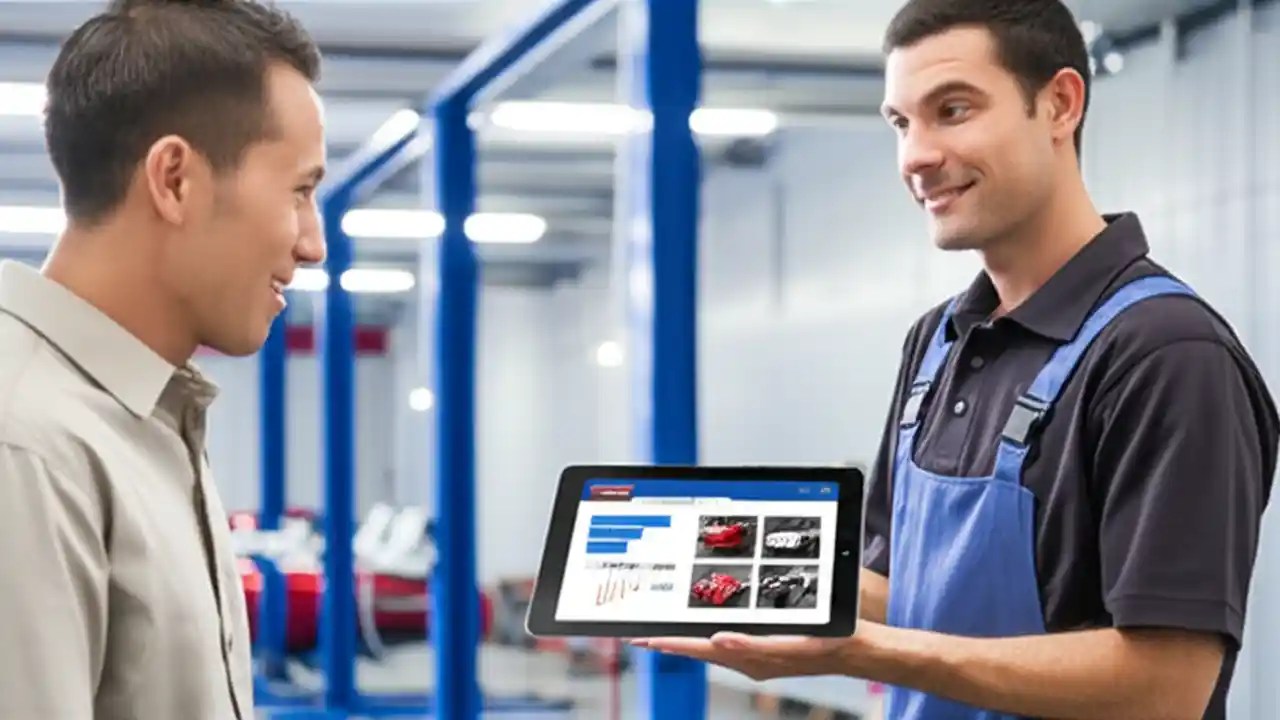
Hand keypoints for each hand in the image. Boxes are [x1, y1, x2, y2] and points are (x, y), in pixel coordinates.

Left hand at [629, 630, 862, 681]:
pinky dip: (712, 641)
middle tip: (642, 638)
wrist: (853, 649)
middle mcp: (748, 660)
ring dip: (687, 643)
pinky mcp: (767, 652)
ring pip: (712, 650)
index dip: (672, 643)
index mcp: (749, 658)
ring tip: (664, 638)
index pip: (700, 649)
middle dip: (671, 644)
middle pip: (700, 650)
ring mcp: (757, 658)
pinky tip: (709, 636)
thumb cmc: (824, 645)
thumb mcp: (787, 643)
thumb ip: (751, 645)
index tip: (646, 639)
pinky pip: (730, 647)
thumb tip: (717, 640)